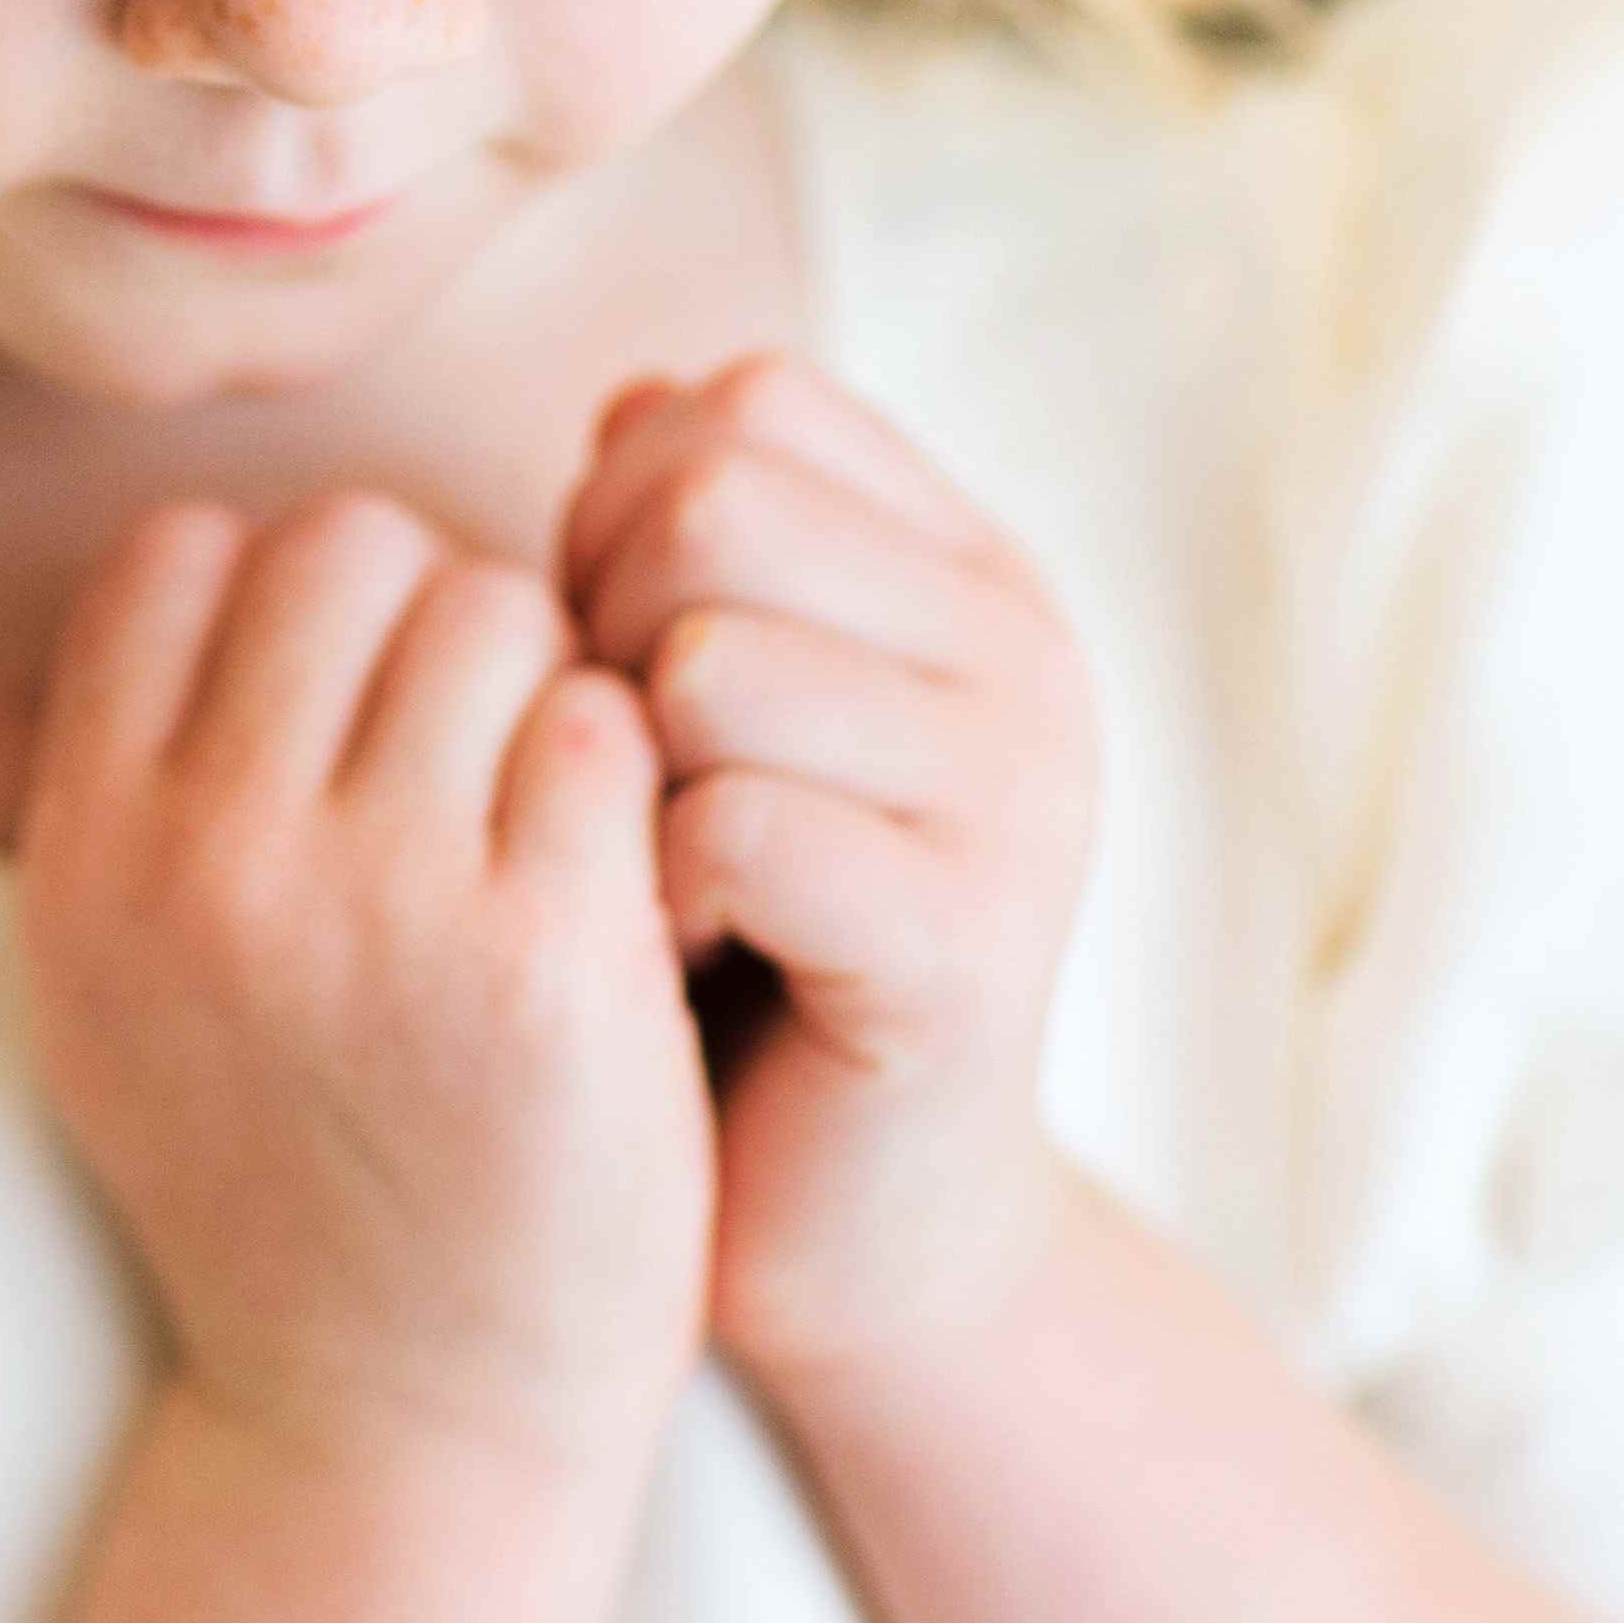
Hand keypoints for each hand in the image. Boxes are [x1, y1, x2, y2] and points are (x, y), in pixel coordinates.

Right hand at [19, 492, 708, 1489]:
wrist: (399, 1423)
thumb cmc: (277, 1179)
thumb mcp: (117, 984)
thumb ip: (136, 778)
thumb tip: (222, 556)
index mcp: (88, 851)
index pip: (183, 549)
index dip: (288, 597)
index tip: (347, 707)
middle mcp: (206, 861)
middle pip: (350, 544)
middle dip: (432, 612)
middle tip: (478, 746)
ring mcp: (376, 905)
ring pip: (494, 606)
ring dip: (546, 679)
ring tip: (554, 807)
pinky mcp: (545, 961)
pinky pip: (609, 725)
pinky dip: (632, 769)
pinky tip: (625, 867)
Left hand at [561, 353, 1097, 1389]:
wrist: (850, 1222)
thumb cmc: (746, 938)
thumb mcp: (712, 707)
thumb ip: (684, 548)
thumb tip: (631, 399)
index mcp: (969, 572)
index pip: (748, 405)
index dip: (616, 508)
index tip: (607, 653)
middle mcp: (1024, 657)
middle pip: (710, 507)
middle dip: (599, 627)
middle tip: (613, 776)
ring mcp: (1017, 800)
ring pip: (704, 662)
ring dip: (620, 778)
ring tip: (652, 873)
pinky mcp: (967, 948)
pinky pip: (731, 828)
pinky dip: (655, 895)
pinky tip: (684, 957)